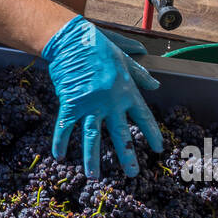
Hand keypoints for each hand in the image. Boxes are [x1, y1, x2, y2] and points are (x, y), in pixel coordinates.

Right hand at [41, 15, 163, 178]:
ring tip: (93, 177)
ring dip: (92, 159)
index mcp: (126, 90)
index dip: (152, 133)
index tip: (158, 148)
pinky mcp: (70, 104)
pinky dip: (60, 142)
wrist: (70, 40)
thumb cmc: (98, 45)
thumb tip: (156, 86)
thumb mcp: (123, 57)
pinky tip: (58, 156)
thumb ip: (140, 74)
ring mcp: (89, 105)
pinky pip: (64, 127)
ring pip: (92, 138)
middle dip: (126, 156)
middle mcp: (110, 102)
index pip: (143, 116)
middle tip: (132, 175)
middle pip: (120, 134)